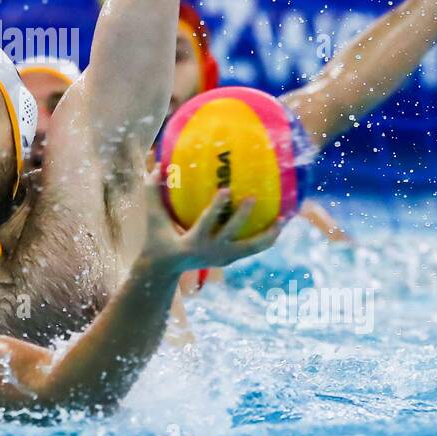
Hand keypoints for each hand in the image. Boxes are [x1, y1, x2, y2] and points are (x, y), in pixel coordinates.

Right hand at [140, 168, 281, 272]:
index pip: (207, 223)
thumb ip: (153, 193)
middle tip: (253, 197)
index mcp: (193, 241)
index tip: (226, 190)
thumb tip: (156, 166)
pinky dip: (267, 237)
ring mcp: (223, 257)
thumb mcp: (153, 218)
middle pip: (232, 233)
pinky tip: (278, 223)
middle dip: (242, 216)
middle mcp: (211, 251)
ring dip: (269, 234)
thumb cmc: (159, 237)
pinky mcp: (230, 259)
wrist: (165, 269)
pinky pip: (253, 248)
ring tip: (283, 218)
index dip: (217, 207)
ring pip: (252, 248)